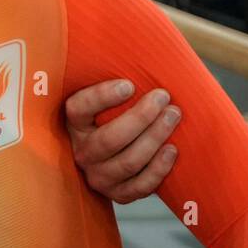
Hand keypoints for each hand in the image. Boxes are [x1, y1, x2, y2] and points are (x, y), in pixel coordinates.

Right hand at [64, 79, 180, 202]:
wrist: (122, 153)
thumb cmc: (120, 115)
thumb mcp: (110, 101)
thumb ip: (121, 83)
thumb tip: (149, 53)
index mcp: (74, 124)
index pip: (78, 109)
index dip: (101, 98)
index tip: (129, 85)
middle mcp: (81, 152)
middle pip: (109, 139)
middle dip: (141, 117)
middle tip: (164, 97)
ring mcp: (98, 177)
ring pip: (127, 162)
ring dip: (154, 138)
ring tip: (173, 116)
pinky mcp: (117, 194)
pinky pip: (139, 187)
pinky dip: (158, 169)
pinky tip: (172, 149)